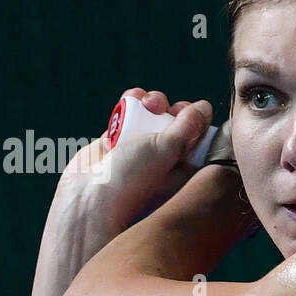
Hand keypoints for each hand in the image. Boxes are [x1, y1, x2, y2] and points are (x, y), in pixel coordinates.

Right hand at [61, 88, 214, 230]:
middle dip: (168, 108)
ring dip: (149, 102)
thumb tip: (204, 107)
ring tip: (144, 103)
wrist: (90, 196)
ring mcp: (140, 150)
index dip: (194, 117)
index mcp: (185, 168)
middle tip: (160, 108)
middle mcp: (164, 159)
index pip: (198, 136)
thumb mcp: (167, 149)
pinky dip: (129, 104)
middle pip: (174, 122)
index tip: (185, 110)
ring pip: (151, 115)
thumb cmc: (134, 180)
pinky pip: (128, 115)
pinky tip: (129, 99)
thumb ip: (188, 126)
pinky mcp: (118, 142)